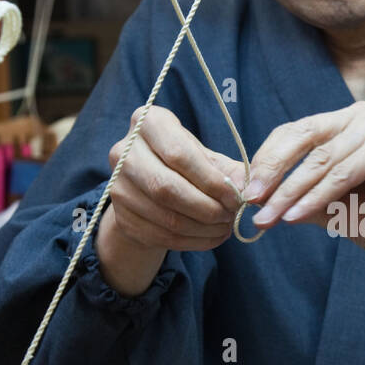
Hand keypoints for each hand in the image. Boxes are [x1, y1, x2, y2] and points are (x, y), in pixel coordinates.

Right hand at [102, 106, 241, 256]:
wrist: (150, 186)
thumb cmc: (185, 165)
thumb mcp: (208, 158)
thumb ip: (230, 171)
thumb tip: (247, 191)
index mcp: (148, 122)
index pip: (179, 154)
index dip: (211, 180)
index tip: (236, 197)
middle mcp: (124, 151)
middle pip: (167, 188)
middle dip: (207, 208)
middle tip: (231, 215)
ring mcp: (117, 186)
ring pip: (165, 217)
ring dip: (203, 228)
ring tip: (225, 227)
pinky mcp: (121, 217)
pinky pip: (161, 236)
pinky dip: (192, 242)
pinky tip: (211, 237)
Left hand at [241, 101, 364, 253]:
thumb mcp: (331, 207)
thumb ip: (298, 195)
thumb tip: (252, 195)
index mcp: (342, 123)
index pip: (292, 134)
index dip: (265, 161)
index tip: (244, 191)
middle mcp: (358, 117)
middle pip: (300, 138)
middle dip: (270, 173)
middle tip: (250, 200)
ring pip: (319, 162)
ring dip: (289, 193)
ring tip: (268, 218)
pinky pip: (340, 175)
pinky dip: (315, 197)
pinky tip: (296, 216)